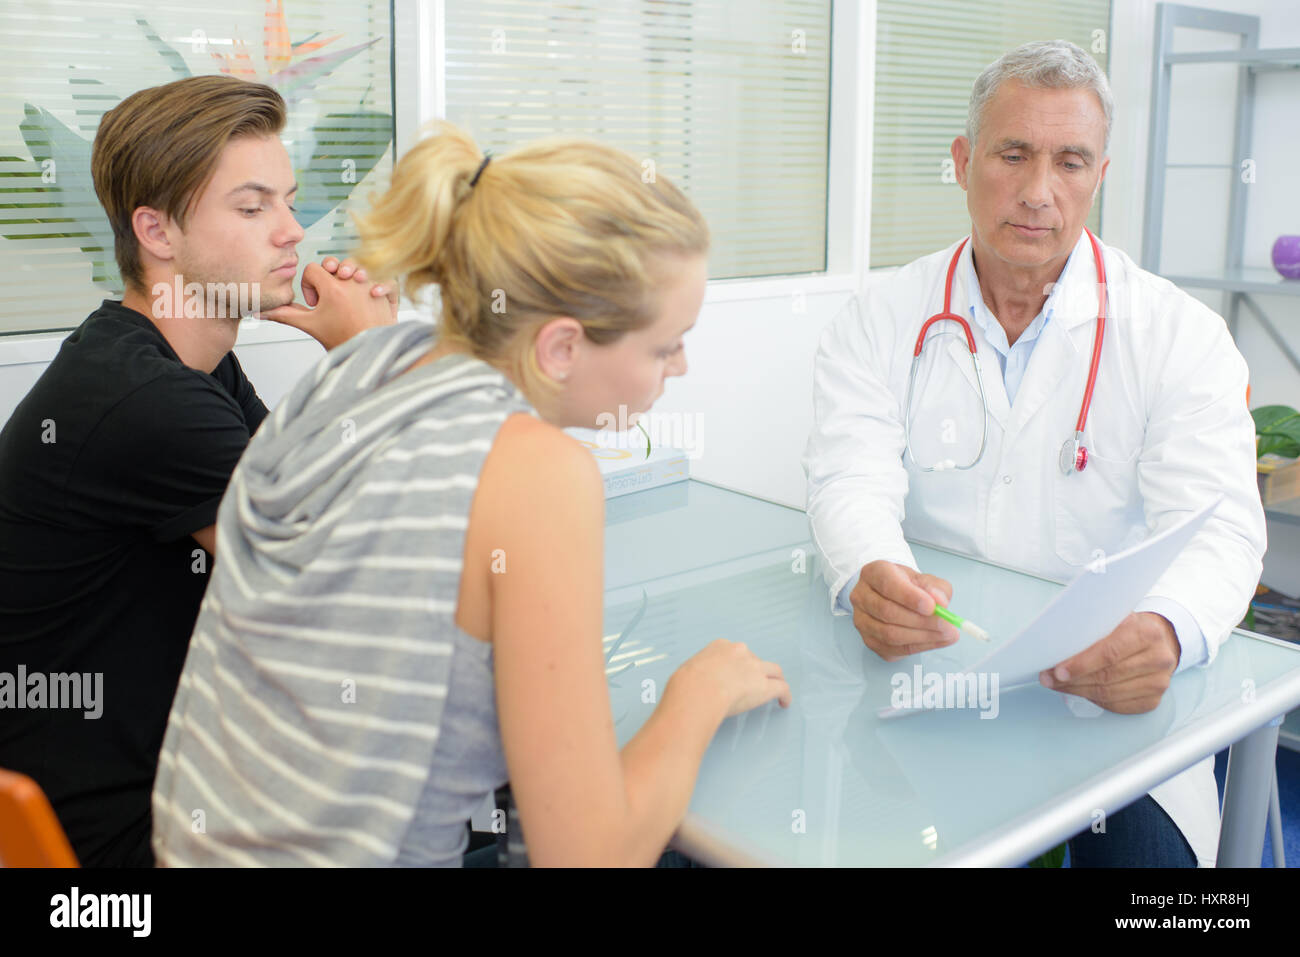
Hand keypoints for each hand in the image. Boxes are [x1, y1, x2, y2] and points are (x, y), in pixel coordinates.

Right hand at [260, 257, 395, 349]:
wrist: (371, 355)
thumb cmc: (345, 342)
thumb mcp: (311, 327)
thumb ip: (285, 315)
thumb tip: (261, 312)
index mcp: (333, 287)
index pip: (313, 269)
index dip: (309, 285)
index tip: (316, 304)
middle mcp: (353, 282)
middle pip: (335, 264)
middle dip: (329, 278)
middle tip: (331, 298)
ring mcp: (371, 285)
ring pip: (357, 266)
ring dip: (350, 278)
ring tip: (348, 298)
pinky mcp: (386, 291)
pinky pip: (381, 274)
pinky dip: (374, 281)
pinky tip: (367, 298)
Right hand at [669, 638, 790, 719]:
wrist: (699, 691)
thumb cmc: (687, 683)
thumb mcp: (688, 670)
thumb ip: (697, 673)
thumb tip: (693, 684)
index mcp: (721, 646)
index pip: (735, 652)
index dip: (737, 664)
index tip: (735, 673)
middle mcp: (741, 652)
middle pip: (755, 659)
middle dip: (756, 669)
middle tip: (755, 681)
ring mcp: (755, 668)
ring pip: (774, 670)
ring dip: (775, 678)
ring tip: (778, 688)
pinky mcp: (765, 686)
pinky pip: (781, 688)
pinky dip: (785, 695)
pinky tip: (784, 703)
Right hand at [849, 560, 957, 660]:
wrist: (894, 598)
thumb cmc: (908, 586)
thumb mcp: (925, 580)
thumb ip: (935, 588)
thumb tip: (940, 602)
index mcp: (873, 573)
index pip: (887, 585)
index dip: (910, 597)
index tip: (932, 606)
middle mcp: (861, 596)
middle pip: (887, 612)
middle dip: (921, 621)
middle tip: (946, 624)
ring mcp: (862, 621)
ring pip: (889, 634)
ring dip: (922, 637)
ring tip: (946, 634)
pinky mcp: (869, 641)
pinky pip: (893, 649)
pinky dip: (918, 647)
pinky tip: (936, 641)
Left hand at [1040, 612, 1180, 713]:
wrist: (1160, 640)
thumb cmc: (1129, 628)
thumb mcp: (1113, 618)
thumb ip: (1092, 629)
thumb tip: (1057, 647)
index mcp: (1147, 632)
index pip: (1109, 653)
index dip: (1081, 664)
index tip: (1058, 671)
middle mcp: (1158, 658)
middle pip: (1107, 676)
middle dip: (1073, 680)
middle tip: (1049, 679)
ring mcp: (1159, 681)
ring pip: (1110, 694)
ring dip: (1079, 691)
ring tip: (1059, 685)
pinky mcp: (1153, 699)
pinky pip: (1117, 706)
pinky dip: (1095, 700)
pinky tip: (1081, 691)